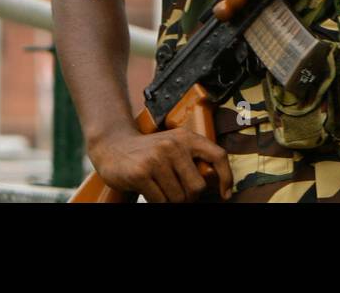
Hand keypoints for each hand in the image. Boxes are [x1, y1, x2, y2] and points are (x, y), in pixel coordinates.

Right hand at [89, 125, 233, 202]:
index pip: (218, 156)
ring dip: (171, 202)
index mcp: (186, 137)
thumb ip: (192, 159)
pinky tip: (150, 192)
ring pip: (178, 198)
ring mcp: (157, 158)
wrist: (113, 146)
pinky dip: (157, 202)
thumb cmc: (148, 151)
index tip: (226, 194)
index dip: (227, 177)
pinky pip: (160, 201)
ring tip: (161, 191)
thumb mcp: (173, 146)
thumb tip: (214, 185)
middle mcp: (174, 145)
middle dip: (189, 198)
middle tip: (178, 195)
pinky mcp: (141, 173)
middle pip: (197, 187)